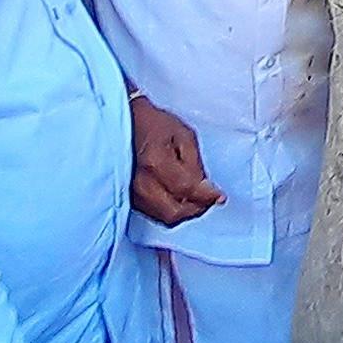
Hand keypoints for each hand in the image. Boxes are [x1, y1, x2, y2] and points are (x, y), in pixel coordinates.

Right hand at [129, 96, 224, 225]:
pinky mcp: (130, 199)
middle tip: (209, 199)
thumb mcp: (183, 135)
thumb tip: (206, 188)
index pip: (186, 189)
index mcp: (155, 163)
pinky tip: (180, 199)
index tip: (220, 196)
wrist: (123, 125)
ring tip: (197, 198)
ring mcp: (132, 194)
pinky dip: (171, 210)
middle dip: (197, 208)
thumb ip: (195, 164)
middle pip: (174, 212)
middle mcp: (141, 184)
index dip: (207, 196)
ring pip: (164, 217)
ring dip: (185, 211)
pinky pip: (155, 214)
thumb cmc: (153, 125)